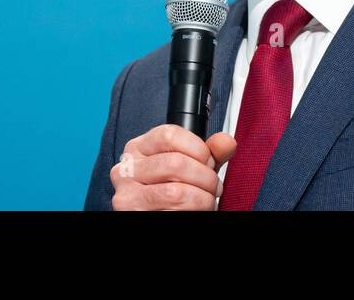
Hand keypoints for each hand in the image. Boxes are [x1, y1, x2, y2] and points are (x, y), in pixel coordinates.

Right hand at [110, 124, 236, 209]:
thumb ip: (210, 153)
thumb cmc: (173, 194)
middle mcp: (127, 169)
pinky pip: (172, 211)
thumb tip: (226, 142)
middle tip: (213, 187)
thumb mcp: (192, 167)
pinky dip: (193, 211)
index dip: (198, 149)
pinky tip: (194, 211)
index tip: (209, 162)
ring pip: (175, 191)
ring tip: (207, 201)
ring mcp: (127, 194)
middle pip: (175, 163)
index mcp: (139, 148)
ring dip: (202, 199)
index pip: (169, 135)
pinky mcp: (132, 214)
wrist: (160, 218)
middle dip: (205, 178)